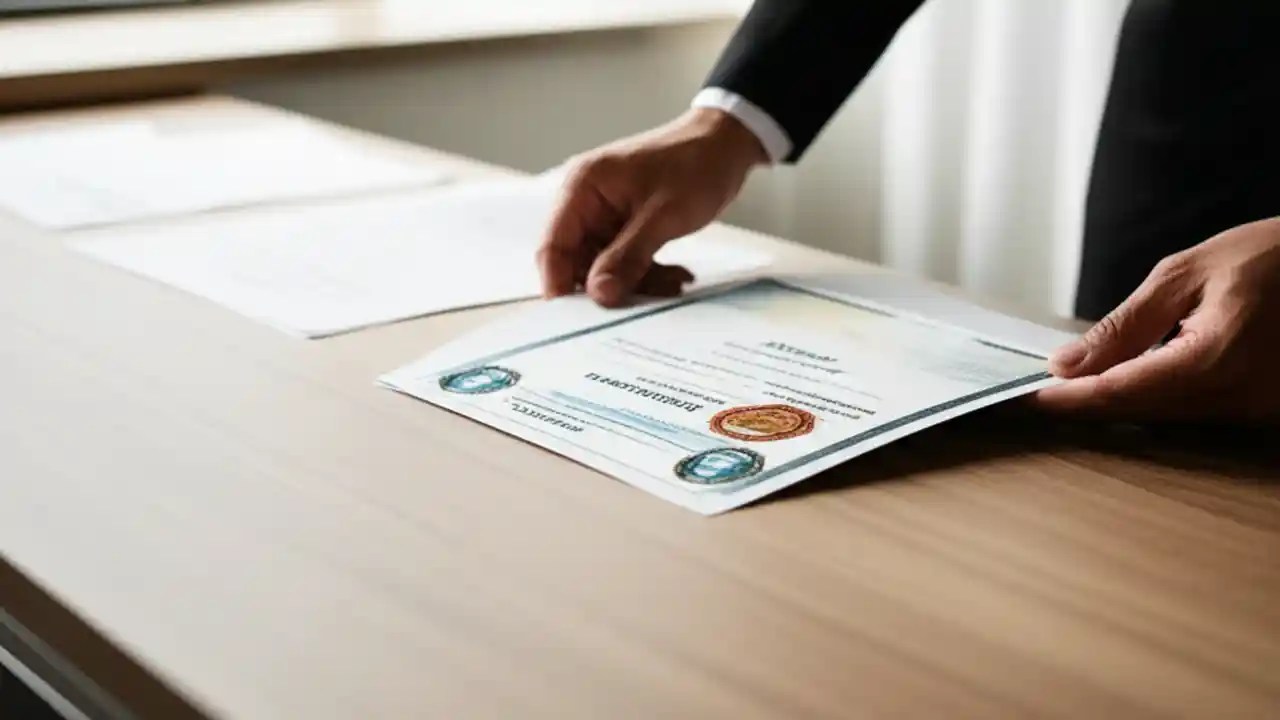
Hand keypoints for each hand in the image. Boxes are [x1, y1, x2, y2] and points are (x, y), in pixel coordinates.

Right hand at [537, 108, 767, 306]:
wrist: (726, 144)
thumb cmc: (695, 165)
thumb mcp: (662, 216)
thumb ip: (627, 257)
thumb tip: (598, 295)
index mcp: (582, 187)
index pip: (553, 245)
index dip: (559, 285)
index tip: (575, 319)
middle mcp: (587, 202)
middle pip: (578, 262)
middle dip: (609, 286)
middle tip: (642, 303)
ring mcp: (607, 215)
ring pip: (605, 267)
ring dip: (637, 282)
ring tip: (674, 284)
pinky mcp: (626, 225)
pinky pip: (626, 260)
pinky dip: (649, 272)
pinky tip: (677, 276)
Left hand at [1036, 217, 1279, 420]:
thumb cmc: (1271, 256)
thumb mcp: (1186, 274)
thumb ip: (1124, 326)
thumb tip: (1067, 364)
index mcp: (1213, 358)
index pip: (1118, 392)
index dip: (1067, 399)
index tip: (1024, 399)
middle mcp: (1236, 397)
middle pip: (1137, 413)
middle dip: (1084, 404)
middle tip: (1036, 394)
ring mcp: (1253, 411)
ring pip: (1163, 419)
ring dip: (1116, 405)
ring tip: (1071, 388)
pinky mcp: (1261, 411)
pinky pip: (1193, 415)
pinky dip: (1154, 401)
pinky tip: (1126, 385)